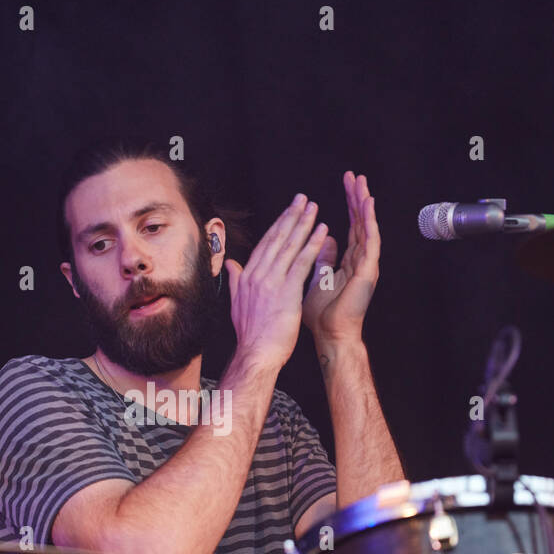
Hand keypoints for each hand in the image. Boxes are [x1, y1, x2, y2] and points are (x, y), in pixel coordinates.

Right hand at [225, 193, 328, 370]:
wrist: (256, 354)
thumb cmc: (251, 334)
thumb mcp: (237, 304)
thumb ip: (236, 281)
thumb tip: (231, 265)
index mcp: (248, 277)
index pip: (265, 245)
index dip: (278, 225)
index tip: (288, 211)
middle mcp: (258, 275)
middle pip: (277, 239)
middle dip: (291, 216)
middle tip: (303, 199)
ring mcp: (272, 282)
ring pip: (290, 246)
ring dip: (303, 224)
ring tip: (314, 208)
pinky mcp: (287, 291)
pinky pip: (302, 263)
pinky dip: (312, 244)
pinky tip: (322, 231)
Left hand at [303, 171, 379, 349]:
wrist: (330, 335)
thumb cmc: (323, 315)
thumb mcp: (317, 279)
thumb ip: (322, 259)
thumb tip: (324, 240)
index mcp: (349, 262)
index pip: (351, 227)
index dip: (349, 205)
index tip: (345, 184)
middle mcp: (360, 261)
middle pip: (360, 223)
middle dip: (357, 198)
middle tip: (355, 176)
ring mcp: (366, 266)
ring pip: (367, 228)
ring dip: (364, 205)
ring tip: (362, 183)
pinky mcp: (367, 272)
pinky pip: (370, 242)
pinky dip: (369, 223)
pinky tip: (367, 206)